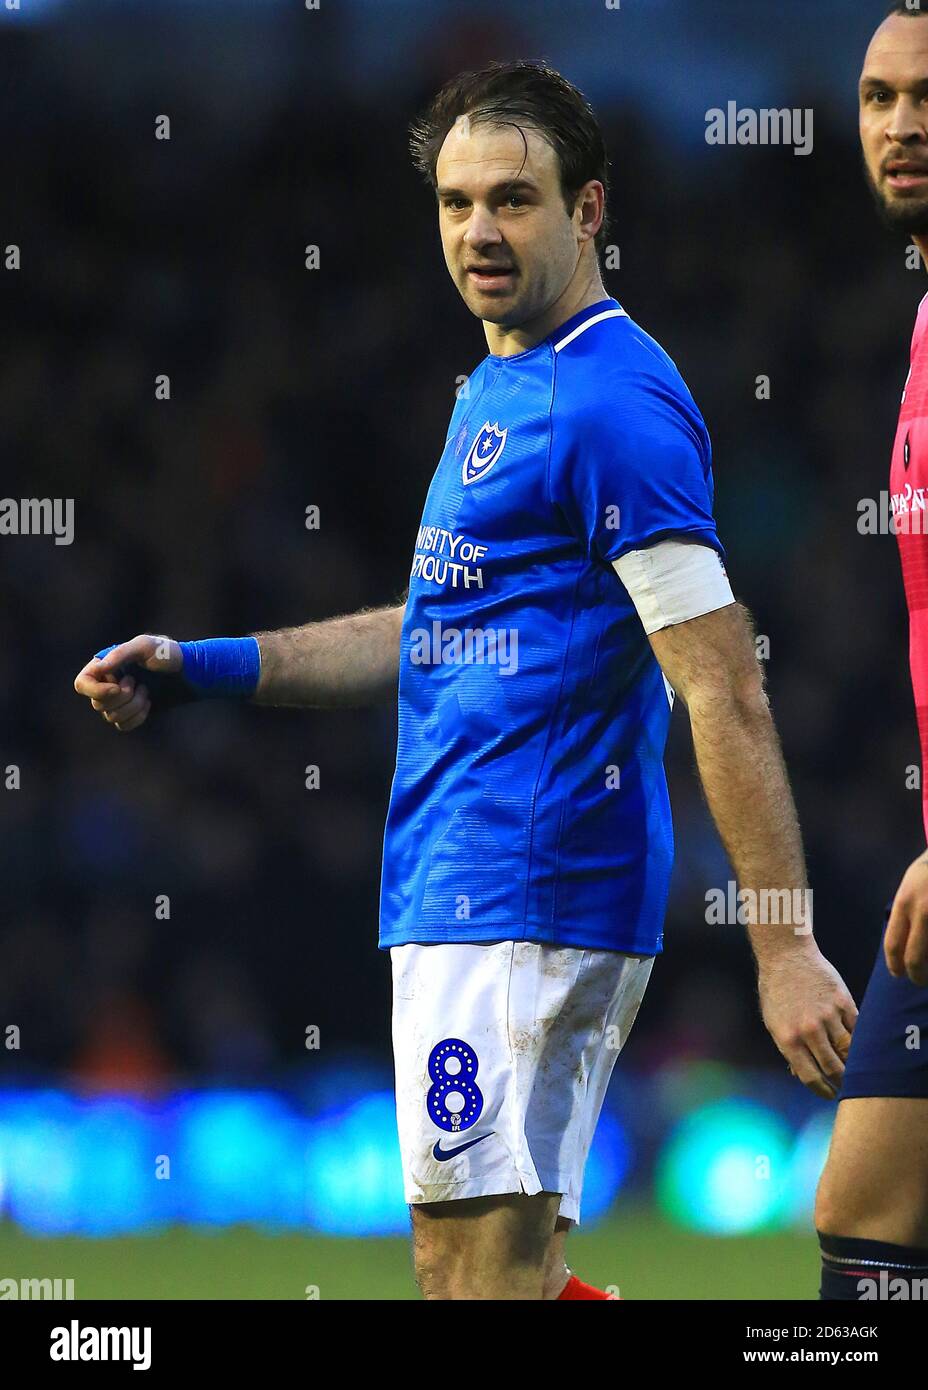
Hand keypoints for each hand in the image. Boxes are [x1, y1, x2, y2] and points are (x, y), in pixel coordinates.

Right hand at [73, 633, 181, 732]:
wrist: (185, 670)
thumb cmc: (165, 653)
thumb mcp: (144, 646)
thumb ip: (120, 654)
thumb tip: (99, 668)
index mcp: (104, 667)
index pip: (82, 684)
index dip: (95, 690)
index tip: (116, 688)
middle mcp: (106, 685)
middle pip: (97, 704)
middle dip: (122, 696)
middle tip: (137, 682)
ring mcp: (117, 702)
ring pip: (111, 716)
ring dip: (133, 705)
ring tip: (146, 690)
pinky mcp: (129, 714)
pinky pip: (123, 726)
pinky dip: (137, 717)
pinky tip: (148, 703)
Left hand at [756, 941, 857, 1098]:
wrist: (786, 956)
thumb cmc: (777, 991)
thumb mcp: (773, 1022)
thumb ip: (788, 1048)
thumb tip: (801, 1075)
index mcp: (788, 1039)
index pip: (810, 1077)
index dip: (822, 1090)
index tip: (829, 1094)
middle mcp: (809, 1030)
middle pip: (834, 1068)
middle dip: (842, 1082)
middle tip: (846, 1086)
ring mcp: (828, 1016)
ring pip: (850, 1051)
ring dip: (854, 1065)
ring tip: (856, 1070)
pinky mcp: (843, 1002)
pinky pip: (858, 1030)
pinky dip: (861, 1041)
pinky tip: (860, 1047)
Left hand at [885, 852, 927, 985]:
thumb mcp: (909, 888)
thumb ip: (905, 914)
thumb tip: (901, 946)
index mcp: (904, 903)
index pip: (893, 944)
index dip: (894, 965)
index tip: (898, 974)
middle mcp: (922, 912)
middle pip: (914, 959)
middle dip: (916, 976)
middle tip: (919, 981)